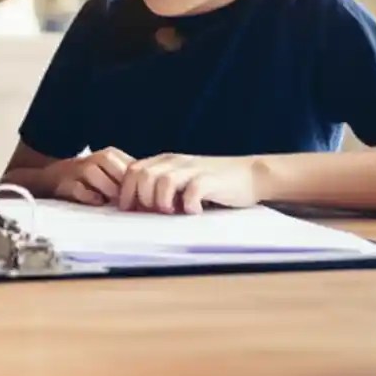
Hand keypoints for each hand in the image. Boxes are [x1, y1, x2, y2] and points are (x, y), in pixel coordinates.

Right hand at [43, 147, 134, 205]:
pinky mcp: (65, 183)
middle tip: (130, 205)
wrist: (53, 176)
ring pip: (98, 176)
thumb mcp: (112, 173)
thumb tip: (153, 195)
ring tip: (113, 204)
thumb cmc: (90, 179)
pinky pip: (79, 189)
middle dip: (126, 190)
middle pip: (118, 171)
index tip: (143, 200)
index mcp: (112, 155)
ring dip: (108, 192)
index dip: (141, 186)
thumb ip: (130, 180)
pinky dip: (90, 197)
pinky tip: (97, 203)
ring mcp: (79, 169)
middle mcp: (96, 158)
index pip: (133, 167)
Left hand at [117, 153, 263, 213]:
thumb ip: (161, 186)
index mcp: (165, 161)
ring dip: (162, 201)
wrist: (249, 175)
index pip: (133, 171)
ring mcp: (193, 169)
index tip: (131, 211)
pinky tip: (194, 211)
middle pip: (143, 175)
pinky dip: (188, 204)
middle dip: (142, 198)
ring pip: (163, 181)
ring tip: (173, 212)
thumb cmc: (213, 184)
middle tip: (154, 213)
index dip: (126, 192)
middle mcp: (176, 162)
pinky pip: (192, 190)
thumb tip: (136, 207)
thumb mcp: (182, 179)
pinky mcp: (211, 179)